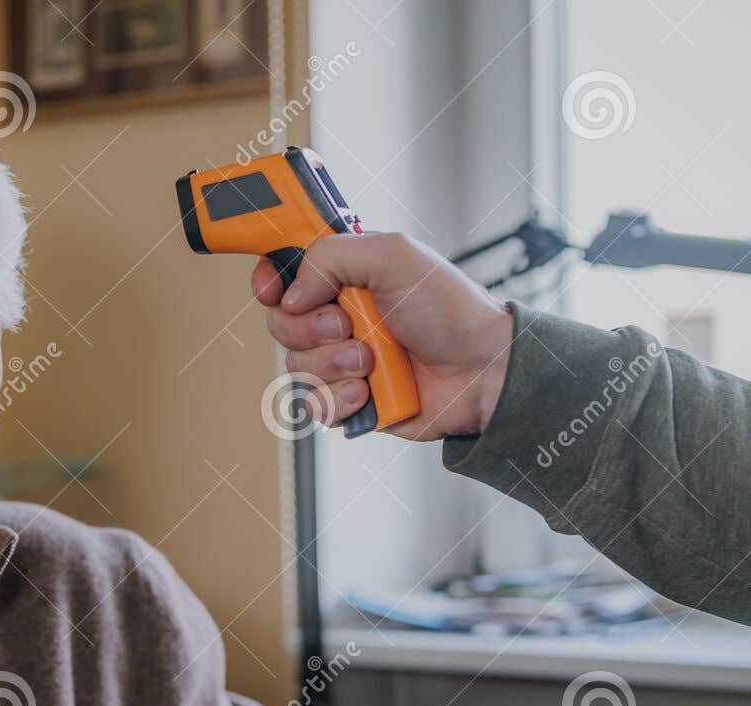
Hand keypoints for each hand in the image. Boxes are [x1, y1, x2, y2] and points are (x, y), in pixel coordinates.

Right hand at [250, 232, 514, 439]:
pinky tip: (370, 392)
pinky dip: (341, 399)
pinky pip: (316, 405)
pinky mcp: (349, 399)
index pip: (283, 272)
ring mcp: (341, 360)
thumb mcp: (394, 256)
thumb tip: (290, 293)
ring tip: (372, 360)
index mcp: (344, 275)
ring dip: (332, 365)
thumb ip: (331, 257)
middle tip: (347, 325)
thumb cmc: (451, 310)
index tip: (272, 288)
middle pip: (280, 324)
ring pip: (295, 368)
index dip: (268, 279)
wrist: (481, 371)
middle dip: (309, 328)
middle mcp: (337, 316)